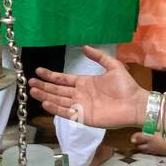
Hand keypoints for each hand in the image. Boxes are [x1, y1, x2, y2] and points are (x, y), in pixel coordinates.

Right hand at [29, 46, 144, 129]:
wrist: (135, 104)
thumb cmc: (126, 86)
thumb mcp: (113, 66)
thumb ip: (98, 57)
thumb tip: (84, 47)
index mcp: (85, 83)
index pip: (63, 79)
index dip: (51, 76)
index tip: (38, 71)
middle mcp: (80, 94)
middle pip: (57, 90)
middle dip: (44, 86)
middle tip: (30, 82)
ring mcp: (81, 106)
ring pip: (58, 100)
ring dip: (45, 96)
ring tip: (32, 91)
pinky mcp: (84, 117)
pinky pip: (66, 113)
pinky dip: (55, 109)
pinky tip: (45, 103)